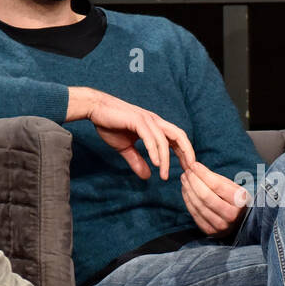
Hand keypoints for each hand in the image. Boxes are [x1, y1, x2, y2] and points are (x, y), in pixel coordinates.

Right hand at [69, 87, 195, 180]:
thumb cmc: (110, 124)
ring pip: (164, 140)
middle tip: (190, 170)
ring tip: (165, 175)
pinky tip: (156, 163)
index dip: (185, 153)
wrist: (95, 109)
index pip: (176, 139)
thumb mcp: (125, 148)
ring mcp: (147, 119)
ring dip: (166, 159)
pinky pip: (150, 138)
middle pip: (179, 135)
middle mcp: (155, 121)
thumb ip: (137, 161)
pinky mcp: (137, 120)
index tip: (188, 169)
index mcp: (155, 126)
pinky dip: (154, 151)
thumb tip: (147, 176)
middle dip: (187, 152)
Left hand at [181, 160, 247, 235]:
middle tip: (187, 171)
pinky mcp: (210, 231)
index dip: (202, 174)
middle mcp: (231, 215)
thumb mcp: (233, 187)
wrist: (240, 222)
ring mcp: (220, 225)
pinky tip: (185, 190)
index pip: (216, 185)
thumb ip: (216, 179)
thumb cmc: (235, 201)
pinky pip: (194, 213)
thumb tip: (196, 168)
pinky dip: (187, 200)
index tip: (193, 165)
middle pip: (205, 195)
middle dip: (193, 181)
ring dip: (188, 189)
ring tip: (184, 179)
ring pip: (198, 205)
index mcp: (239, 201)